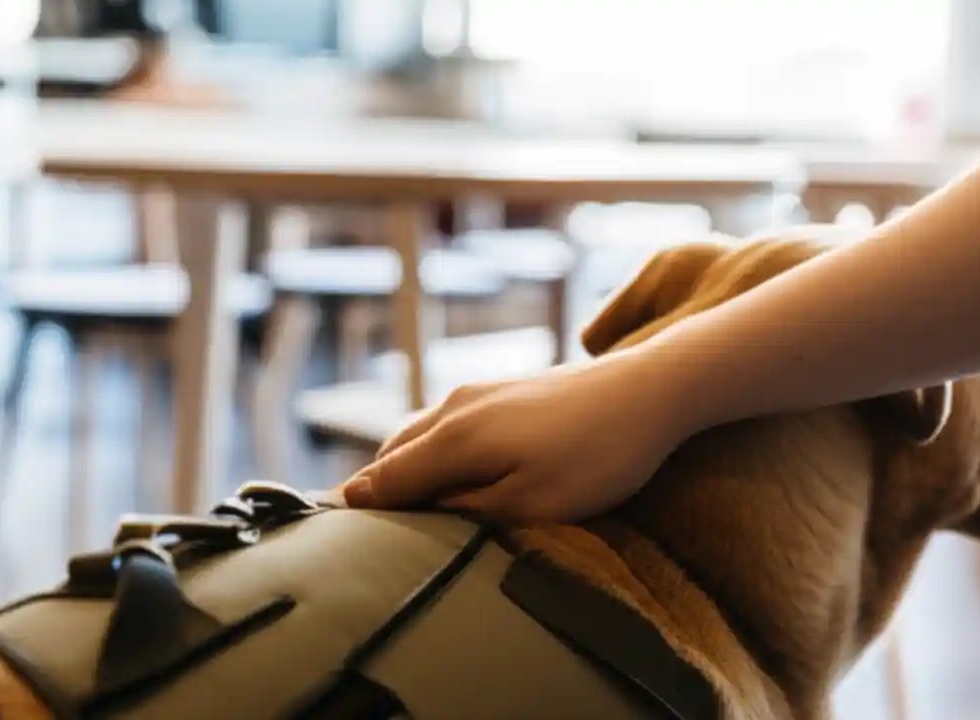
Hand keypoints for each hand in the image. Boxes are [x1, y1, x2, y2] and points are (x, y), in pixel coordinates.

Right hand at [341, 348, 693, 523]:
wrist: (650, 389)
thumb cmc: (597, 456)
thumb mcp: (530, 503)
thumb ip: (463, 510)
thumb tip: (405, 514)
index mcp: (453, 439)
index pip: (381, 482)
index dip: (353, 514)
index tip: (328, 546)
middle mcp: (453, 409)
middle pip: (391, 456)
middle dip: (373, 493)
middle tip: (359, 539)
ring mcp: (477, 394)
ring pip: (416, 436)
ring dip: (403, 472)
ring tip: (400, 512)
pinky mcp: (502, 391)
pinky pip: (444, 425)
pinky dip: (430, 453)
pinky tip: (447, 475)